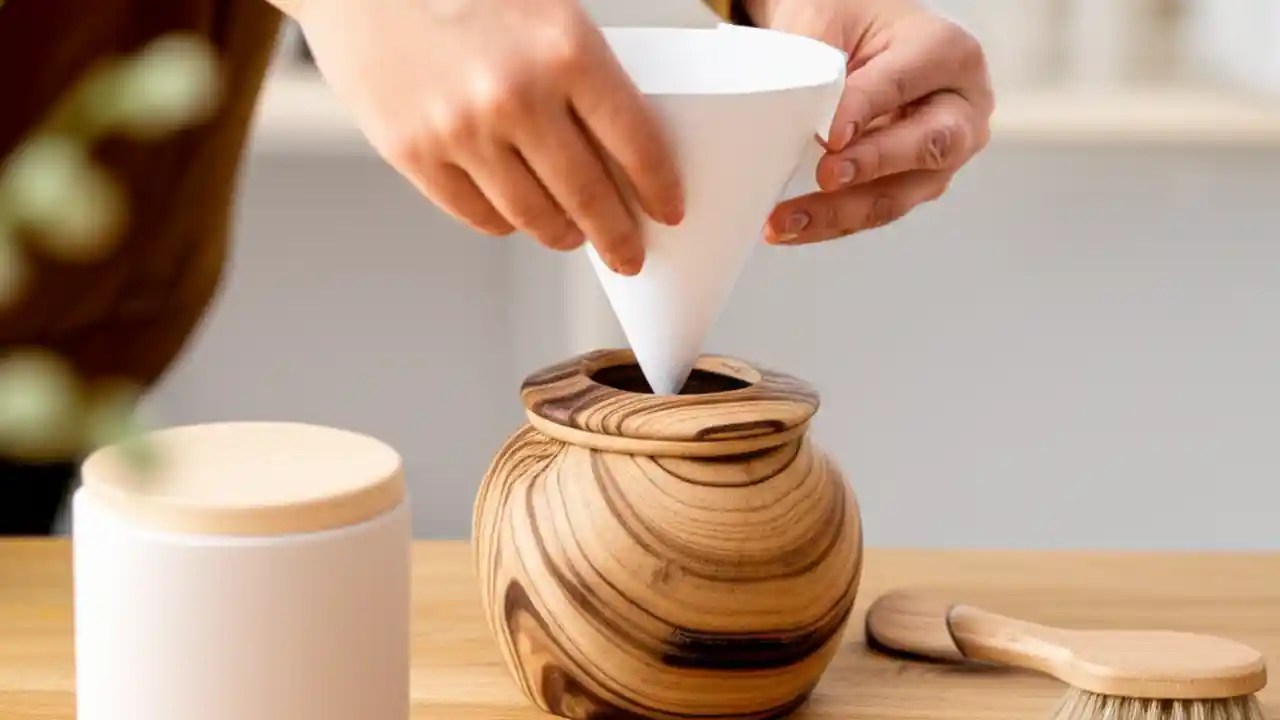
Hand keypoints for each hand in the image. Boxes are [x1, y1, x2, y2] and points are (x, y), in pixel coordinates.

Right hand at [292, 0, 684, 274]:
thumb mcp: (545, 14)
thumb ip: (586, 78)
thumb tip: (630, 158)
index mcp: (564, 47)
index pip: (636, 141)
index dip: (659, 187)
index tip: (670, 212)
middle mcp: (515, 93)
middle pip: (588, 195)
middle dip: (618, 236)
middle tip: (630, 256)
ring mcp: (460, 129)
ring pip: (534, 217)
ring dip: (563, 235)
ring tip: (573, 235)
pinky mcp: (415, 155)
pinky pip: (480, 216)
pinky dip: (507, 222)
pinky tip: (518, 214)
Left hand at [744, 0, 993, 244]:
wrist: (863, 41)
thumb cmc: (851, 22)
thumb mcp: (830, 17)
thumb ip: (818, 60)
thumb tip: (811, 122)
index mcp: (948, 53)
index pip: (905, 85)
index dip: (865, 111)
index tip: (828, 134)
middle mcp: (960, 108)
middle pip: (928, 147)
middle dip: (872, 167)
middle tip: (825, 176)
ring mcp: (943, 154)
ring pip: (900, 193)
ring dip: (841, 212)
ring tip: (786, 220)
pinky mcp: (914, 184)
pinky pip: (875, 211)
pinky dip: (831, 223)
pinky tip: (790, 227)